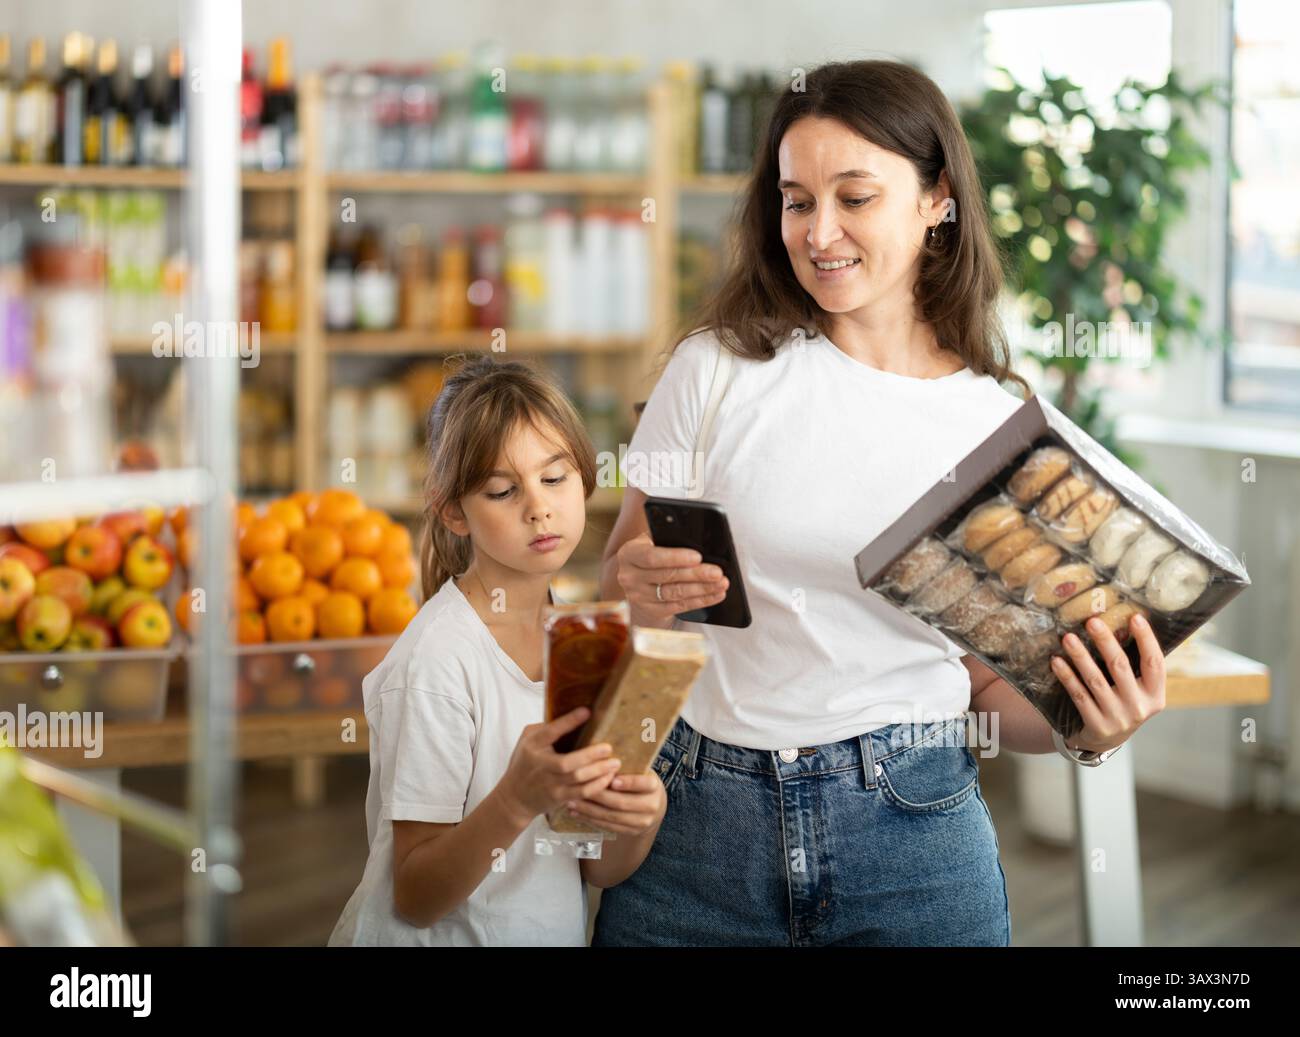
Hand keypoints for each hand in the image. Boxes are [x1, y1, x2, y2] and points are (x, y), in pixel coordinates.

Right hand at [496, 707, 621, 823]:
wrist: (515, 797)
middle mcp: (541, 765)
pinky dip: (597, 786)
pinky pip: (581, 793)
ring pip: (577, 779)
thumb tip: (572, 716)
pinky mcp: (558, 798)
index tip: (587, 712)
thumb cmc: (525, 763)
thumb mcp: (527, 741)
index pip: (551, 732)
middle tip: (609, 748)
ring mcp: (550, 784)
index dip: (569, 721)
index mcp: (533, 746)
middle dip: (591, 755)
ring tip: (615, 763)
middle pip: (568, 762)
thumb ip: (544, 729)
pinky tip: (608, 778)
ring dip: (599, 771)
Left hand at [565, 769, 666, 835]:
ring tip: (571, 802)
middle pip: (622, 802)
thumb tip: (600, 756)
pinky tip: (576, 813)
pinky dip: (591, 819)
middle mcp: (652, 806)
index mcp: (654, 787)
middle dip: (598, 796)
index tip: (611, 779)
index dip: (628, 782)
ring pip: (612, 816)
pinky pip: (608, 826)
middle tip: (579, 788)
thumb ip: (626, 767)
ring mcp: (642, 822)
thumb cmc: (639, 782)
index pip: (644, 784)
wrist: (652, 807)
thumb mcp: (640, 771)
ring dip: (589, 810)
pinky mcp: (631, 832)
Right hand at [617, 532, 727, 627]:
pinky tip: (714, 595)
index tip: (698, 557)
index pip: (652, 556)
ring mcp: (638, 596)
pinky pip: (679, 606)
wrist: (639, 581)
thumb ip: (667, 541)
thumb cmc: (653, 555)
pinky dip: (700, 601)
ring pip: (675, 593)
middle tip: (718, 572)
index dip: (675, 557)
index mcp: (629, 554)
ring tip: (721, 584)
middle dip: (696, 574)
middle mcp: (629, 576)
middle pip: (667, 576)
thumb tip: (698, 542)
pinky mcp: (651, 610)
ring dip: (702, 589)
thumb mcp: (653, 542)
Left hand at [1051, 612, 1166, 753]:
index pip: (1155, 663)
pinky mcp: (1096, 724)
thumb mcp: (1138, 690)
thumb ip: (1136, 666)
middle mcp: (1139, 707)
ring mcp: (1117, 718)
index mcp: (1155, 695)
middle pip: (1121, 667)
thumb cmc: (1123, 702)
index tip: (1135, 617)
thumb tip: (1124, 622)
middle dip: (1105, 642)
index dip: (1147, 640)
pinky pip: (1078, 695)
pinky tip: (1056, 661)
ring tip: (1068, 638)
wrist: (1107, 739)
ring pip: (1096, 680)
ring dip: (1080, 656)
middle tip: (1092, 621)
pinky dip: (1067, 676)